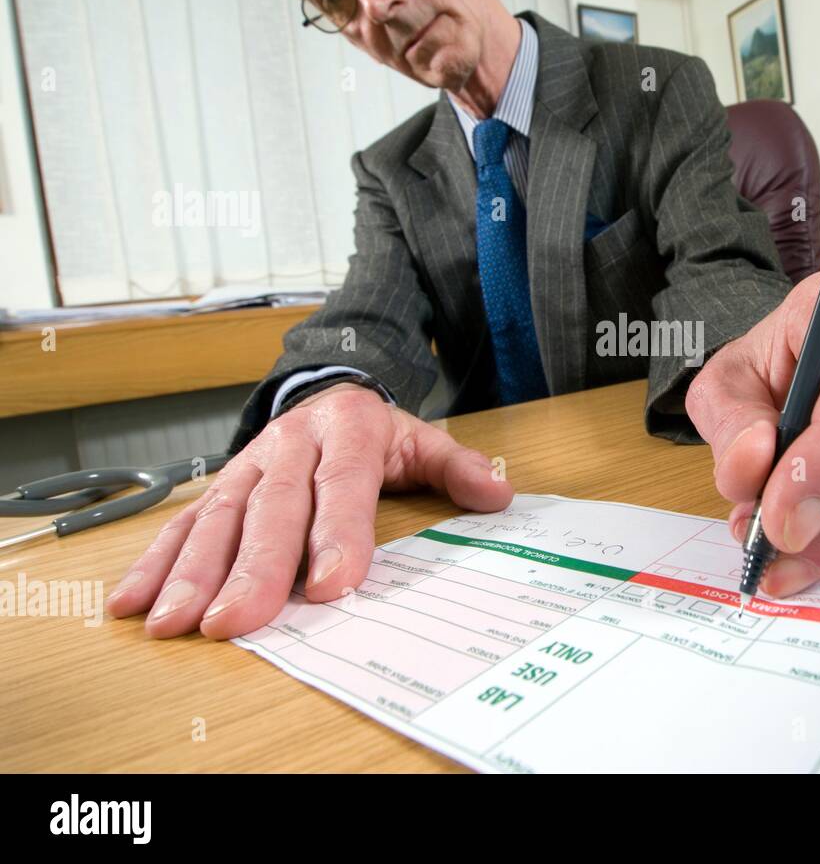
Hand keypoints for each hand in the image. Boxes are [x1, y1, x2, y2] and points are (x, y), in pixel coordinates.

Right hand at [106, 384, 512, 638]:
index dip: (338, 534)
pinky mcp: (219, 486)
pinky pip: (181, 522)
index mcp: (346, 430)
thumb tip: (497, 494)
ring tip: (174, 623)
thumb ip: (456, 466)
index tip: (334, 585)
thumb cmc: (374, 430)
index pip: (342, 486)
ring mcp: (247, 466)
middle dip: (253, 568)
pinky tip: (132, 601)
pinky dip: (154, 561)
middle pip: (271, 510)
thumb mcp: (420, 438)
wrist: (323, 386)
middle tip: (237, 620)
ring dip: (191, 572)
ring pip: (216, 517)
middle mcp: (289, 445)